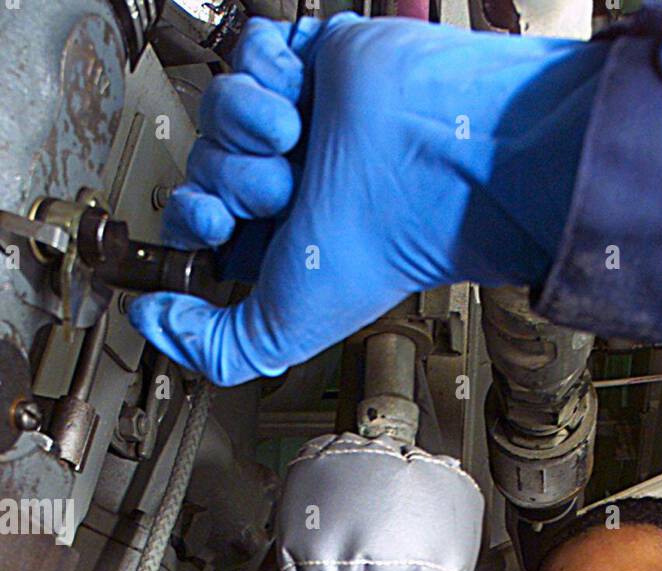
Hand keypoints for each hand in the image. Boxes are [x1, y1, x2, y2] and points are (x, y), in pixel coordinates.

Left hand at [129, 13, 605, 385]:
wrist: (425, 169)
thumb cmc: (377, 247)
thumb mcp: (283, 330)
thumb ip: (215, 348)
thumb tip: (155, 323)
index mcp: (279, 239)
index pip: (198, 219)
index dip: (193, 218)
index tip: (216, 223)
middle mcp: (286, 179)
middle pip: (204, 162)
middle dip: (230, 177)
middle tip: (279, 189)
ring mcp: (298, 119)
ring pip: (220, 105)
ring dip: (247, 124)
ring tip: (295, 141)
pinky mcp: (309, 61)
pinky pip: (249, 50)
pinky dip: (267, 71)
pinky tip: (302, 101)